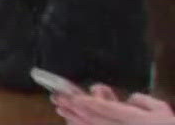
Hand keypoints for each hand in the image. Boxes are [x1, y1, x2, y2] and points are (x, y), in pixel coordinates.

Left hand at [56, 87, 174, 124]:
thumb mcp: (161, 110)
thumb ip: (143, 101)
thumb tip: (128, 98)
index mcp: (134, 119)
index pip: (106, 110)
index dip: (88, 103)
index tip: (73, 97)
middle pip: (94, 120)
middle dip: (74, 109)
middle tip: (58, 98)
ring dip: (75, 119)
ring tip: (60, 109)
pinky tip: (72, 122)